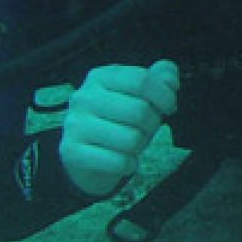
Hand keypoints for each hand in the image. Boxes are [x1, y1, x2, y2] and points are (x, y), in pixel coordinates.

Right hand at [60, 60, 179, 197]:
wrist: (88, 156)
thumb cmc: (121, 121)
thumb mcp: (141, 97)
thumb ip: (159, 80)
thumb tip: (170, 77)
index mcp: (101, 77)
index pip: (141, 80)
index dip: (164, 96)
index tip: (169, 107)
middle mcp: (84, 97)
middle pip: (140, 110)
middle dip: (153, 124)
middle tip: (146, 129)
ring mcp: (75, 124)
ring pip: (131, 139)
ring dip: (140, 146)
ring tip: (131, 144)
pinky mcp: (72, 151)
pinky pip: (119, 161)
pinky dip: (129, 164)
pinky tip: (123, 160)